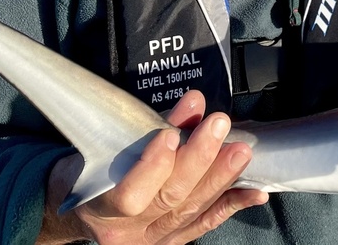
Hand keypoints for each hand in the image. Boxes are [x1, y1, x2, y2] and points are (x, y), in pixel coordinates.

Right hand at [38, 90, 268, 243]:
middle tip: (218, 126)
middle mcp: (129, 231)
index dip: (152, 166)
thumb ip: (145, 132)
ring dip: (220, 177)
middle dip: (198, 159)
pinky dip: (232, 205)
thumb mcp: (102, 152)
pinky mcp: (174, 241)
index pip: (130, 193)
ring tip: (239, 150)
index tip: (168, 135)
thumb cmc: (88, 174)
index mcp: (102, 209)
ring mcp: (154, 239)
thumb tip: (192, 105)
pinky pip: (207, 223)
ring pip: (193, 209)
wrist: (81, 213)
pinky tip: (255, 192)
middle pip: (170, 197)